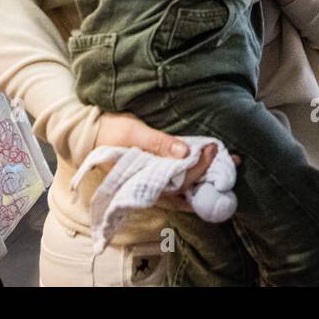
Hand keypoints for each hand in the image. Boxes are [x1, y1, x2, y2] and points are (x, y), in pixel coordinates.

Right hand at [92, 114, 238, 212]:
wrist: (88, 134)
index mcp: (146, 180)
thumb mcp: (132, 132)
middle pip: (189, 186)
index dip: (200, 167)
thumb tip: (186, 152)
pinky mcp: (156, 173)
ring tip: (229, 163)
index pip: (181, 181)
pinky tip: (210, 165)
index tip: (213, 148)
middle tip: (230, 156)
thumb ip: (157, 143)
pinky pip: (180, 178)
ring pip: (186, 186)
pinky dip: (196, 172)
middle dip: (211, 173)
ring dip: (208, 176)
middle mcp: (152, 186)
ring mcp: (155, 182)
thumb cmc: (108, 131)